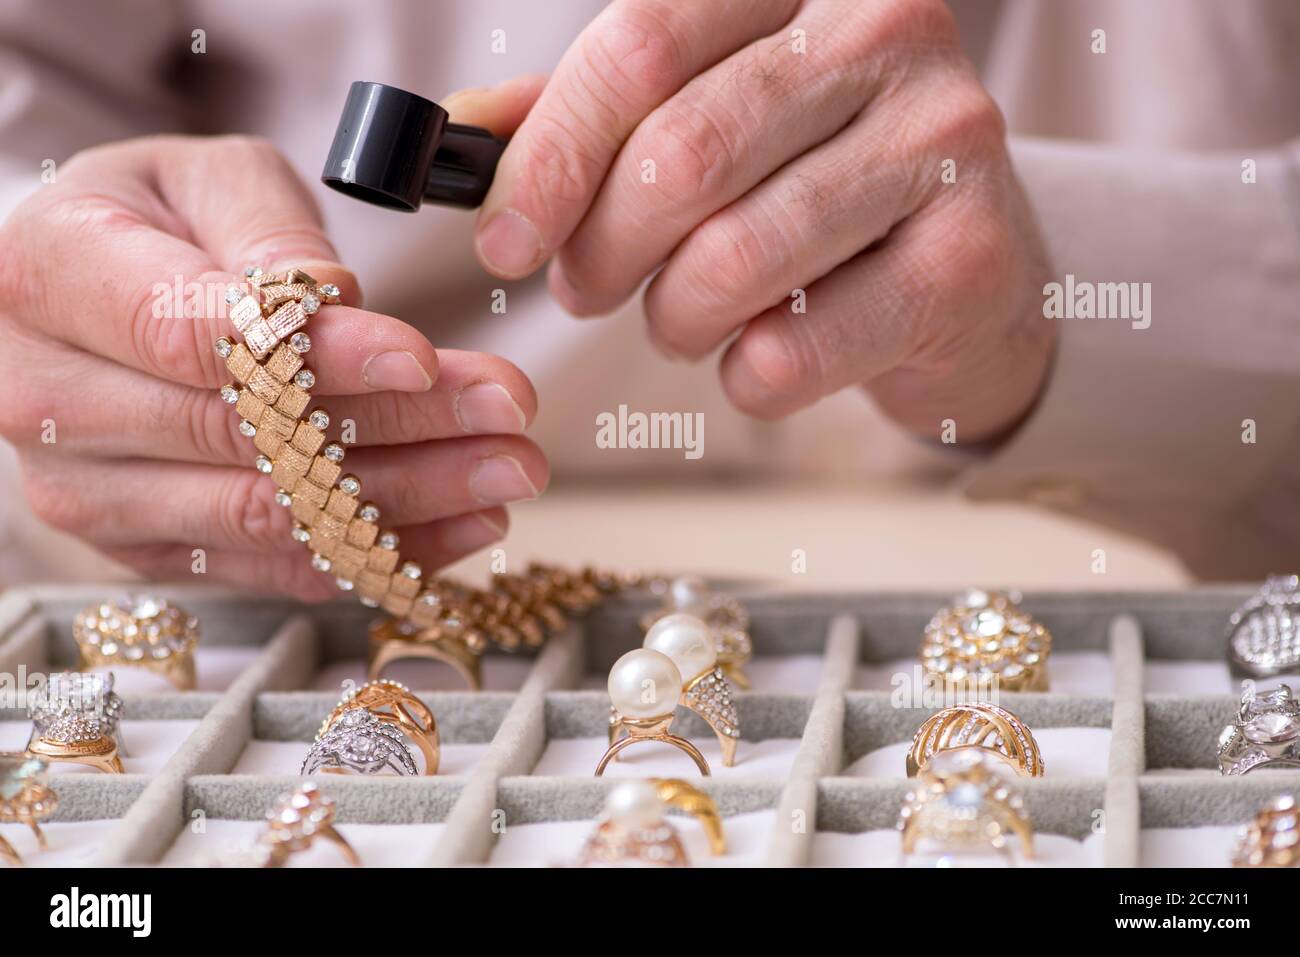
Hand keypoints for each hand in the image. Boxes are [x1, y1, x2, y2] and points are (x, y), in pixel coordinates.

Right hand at [0, 135, 546, 598]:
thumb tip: (334, 302)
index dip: (320, 359)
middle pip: (247, 438)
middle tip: (511, 414)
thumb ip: (268, 230)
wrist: (87, 295)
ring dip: (407, 502)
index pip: (195, 336)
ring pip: (269, 518)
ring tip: (511, 470)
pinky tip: (466, 524)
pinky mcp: (147, 550)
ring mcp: (92, 492)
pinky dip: (378, 552)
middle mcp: (48, 400)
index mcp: (51, 277)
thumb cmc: (158, 217)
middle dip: (399, 427)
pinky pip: (275, 568)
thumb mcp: (210, 178)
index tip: (425, 357)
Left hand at [469, 0, 1053, 440]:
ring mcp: (944, 142)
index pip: (638, 46)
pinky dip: (746, 377)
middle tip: (584, 292)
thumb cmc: (812, 188)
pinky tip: (763, 354)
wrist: (966, 276)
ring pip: (730, 262)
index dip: (550, 156)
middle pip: (679, 155)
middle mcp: (885, 30)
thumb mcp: (704, 122)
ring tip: (680, 321)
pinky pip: (791, 351)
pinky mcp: (968, 261)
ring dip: (674, 320)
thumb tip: (454, 139)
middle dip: (601, 252)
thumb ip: (588, 118)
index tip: (502, 241)